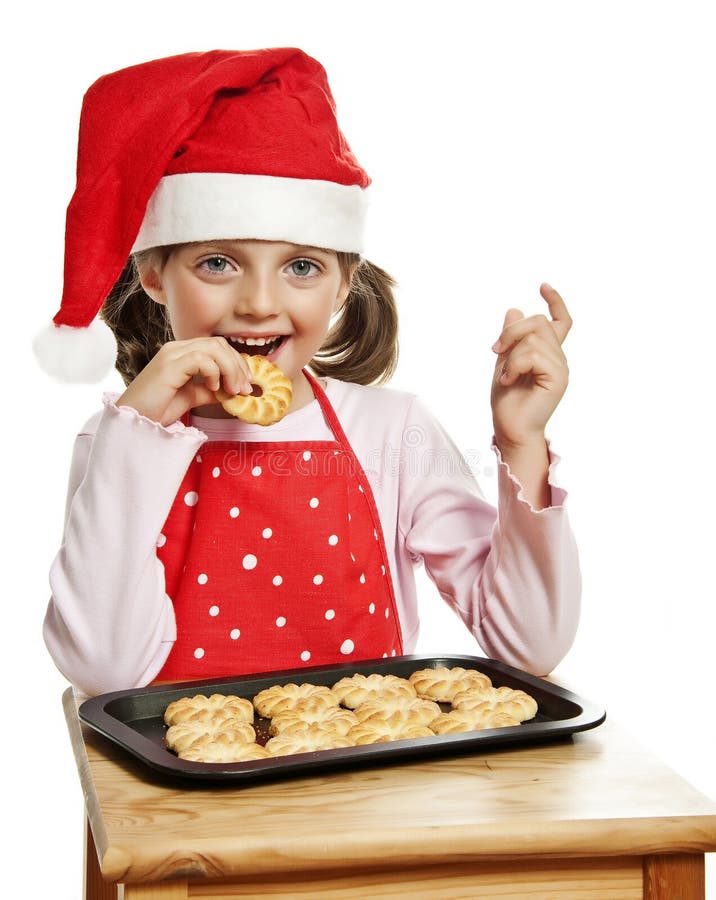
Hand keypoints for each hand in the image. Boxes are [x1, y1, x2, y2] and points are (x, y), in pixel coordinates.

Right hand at [117, 337, 253, 425]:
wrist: (134, 422)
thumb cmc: (156, 411)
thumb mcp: (191, 398)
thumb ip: (210, 390)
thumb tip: (233, 390)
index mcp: (181, 354)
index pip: (217, 347)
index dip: (237, 362)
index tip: (246, 384)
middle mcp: (176, 349)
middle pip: (219, 344)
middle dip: (238, 365)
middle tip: (244, 389)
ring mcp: (172, 354)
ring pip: (214, 348)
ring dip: (230, 369)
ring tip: (232, 390)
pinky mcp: (169, 365)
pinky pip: (201, 359)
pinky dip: (214, 373)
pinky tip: (213, 389)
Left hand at [490, 283, 571, 452]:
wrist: (510, 430)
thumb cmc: (507, 403)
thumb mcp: (503, 363)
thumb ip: (511, 340)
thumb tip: (514, 310)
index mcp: (548, 354)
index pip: (560, 321)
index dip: (555, 302)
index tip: (543, 286)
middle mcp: (558, 358)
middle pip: (540, 322)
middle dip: (512, 331)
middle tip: (495, 350)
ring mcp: (561, 368)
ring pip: (534, 338)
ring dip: (511, 355)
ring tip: (505, 376)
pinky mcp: (558, 378)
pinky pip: (534, 355)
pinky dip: (514, 365)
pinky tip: (509, 380)